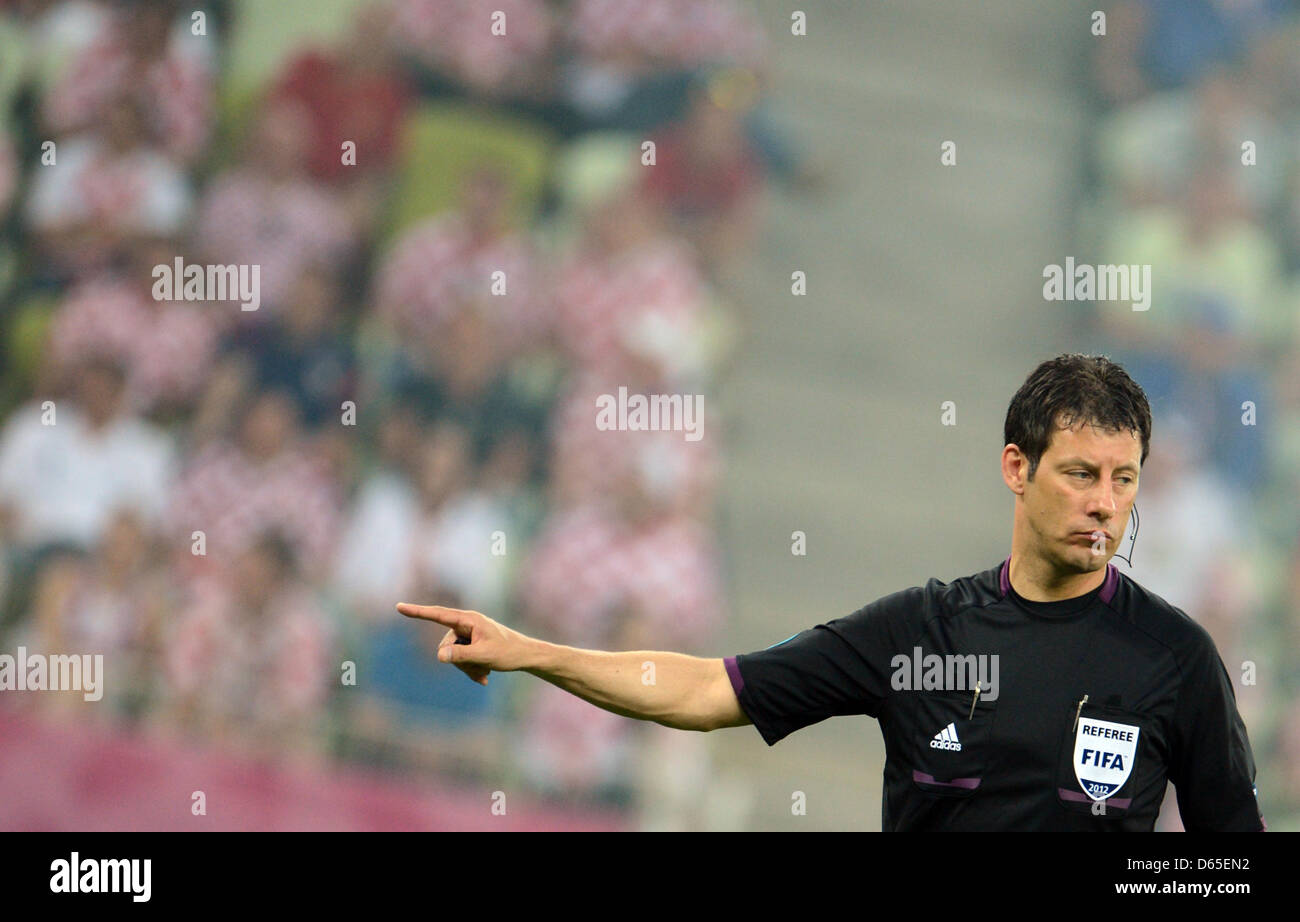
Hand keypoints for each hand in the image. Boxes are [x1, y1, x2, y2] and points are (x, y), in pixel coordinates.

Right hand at [396, 603, 533, 685]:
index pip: (437, 615)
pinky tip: (485, 678)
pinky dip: (470, 670)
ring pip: (452, 656)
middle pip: (445, 646)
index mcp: (468, 620)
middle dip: (458, 662)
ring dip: (466, 668)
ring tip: (485, 673)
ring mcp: (467, 635)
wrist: (526, 656)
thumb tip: (438, 655)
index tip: (399, 607)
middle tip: (481, 668)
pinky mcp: (470, 644)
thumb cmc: (508, 652)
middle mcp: (465, 624)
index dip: (417, 612)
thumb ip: (460, 656)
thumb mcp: (484, 656)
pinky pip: (459, 660)